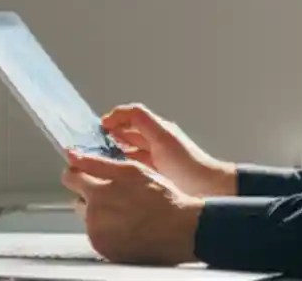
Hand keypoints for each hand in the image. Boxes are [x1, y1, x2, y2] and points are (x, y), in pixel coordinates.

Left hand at [62, 149, 203, 265]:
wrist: (179, 230)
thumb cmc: (162, 198)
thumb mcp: (132, 171)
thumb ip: (98, 164)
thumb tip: (73, 155)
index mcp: (99, 190)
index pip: (71, 177)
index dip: (77, 173)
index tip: (82, 172)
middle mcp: (94, 212)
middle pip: (78, 198)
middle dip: (89, 193)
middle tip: (111, 194)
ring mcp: (97, 232)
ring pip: (87, 216)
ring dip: (98, 212)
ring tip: (123, 212)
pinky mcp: (102, 247)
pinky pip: (96, 234)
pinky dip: (106, 229)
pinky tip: (125, 226)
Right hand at [101, 103, 236, 196]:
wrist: (207, 188)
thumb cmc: (188, 163)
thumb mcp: (162, 138)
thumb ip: (142, 122)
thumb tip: (117, 115)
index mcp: (159, 129)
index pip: (133, 114)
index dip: (116, 116)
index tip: (100, 126)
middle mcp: (156, 141)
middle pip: (129, 131)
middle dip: (112, 133)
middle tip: (93, 142)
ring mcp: (156, 158)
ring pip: (130, 148)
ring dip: (114, 150)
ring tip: (98, 157)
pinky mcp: (155, 174)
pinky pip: (134, 165)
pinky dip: (122, 165)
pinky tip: (113, 171)